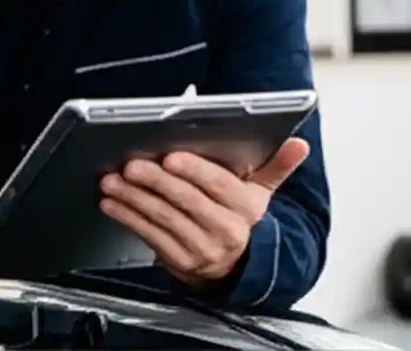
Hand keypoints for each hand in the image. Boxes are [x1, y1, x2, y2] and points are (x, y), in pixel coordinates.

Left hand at [98, 137, 309, 286]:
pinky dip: (128, 218)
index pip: (219, 185)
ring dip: (134, 199)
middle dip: (156, 182)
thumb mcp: (261, 193)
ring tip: (112, 181)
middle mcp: (226, 230)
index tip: (170, 157)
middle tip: (131, 165)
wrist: (238, 266)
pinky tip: (111, 203)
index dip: (194, 171)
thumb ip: (276, 166)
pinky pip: (150, 236)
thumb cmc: (240, 218)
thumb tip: (298, 144)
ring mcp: (202, 248)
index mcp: (246, 208)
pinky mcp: (180, 261)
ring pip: (164, 219)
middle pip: (187, 201)